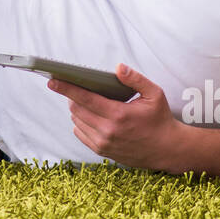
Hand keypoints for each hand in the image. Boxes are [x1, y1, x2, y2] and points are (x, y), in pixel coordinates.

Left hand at [47, 63, 182, 170]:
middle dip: (72, 97)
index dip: (66, 88)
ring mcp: (104, 143)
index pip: (85, 99)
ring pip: (77, 121)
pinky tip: (91, 116)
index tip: (52, 81)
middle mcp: (108, 131)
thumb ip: (135, 79)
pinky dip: (80, 123)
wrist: (167, 149)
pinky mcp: (102, 151)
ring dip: (77, 110)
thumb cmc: (160, 119)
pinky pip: (80, 134)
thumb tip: (118, 67)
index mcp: (119, 114)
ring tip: (86, 102)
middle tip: (76, 87)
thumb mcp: (154, 94)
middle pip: (77, 109)